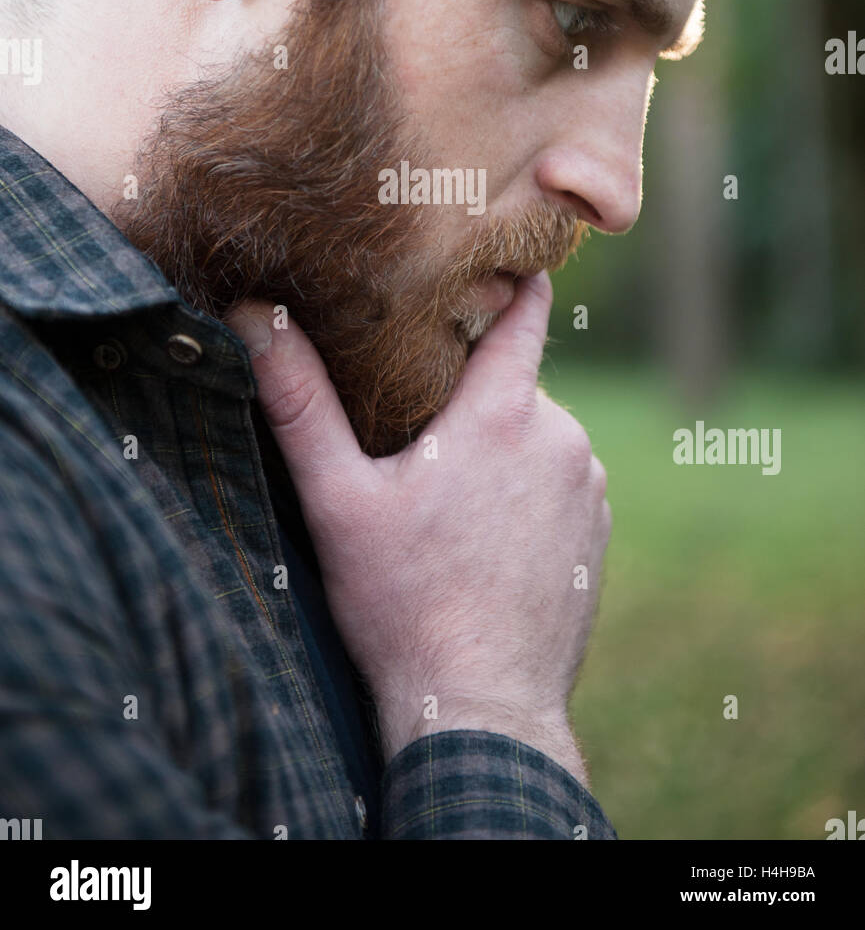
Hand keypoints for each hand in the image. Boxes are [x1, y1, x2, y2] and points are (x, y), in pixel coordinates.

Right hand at [227, 272, 610, 775]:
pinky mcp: (599, 536)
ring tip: (446, 506)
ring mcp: (589, 490)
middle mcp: (562, 438)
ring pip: (538, 439)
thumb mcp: (337, 499)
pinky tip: (483, 543)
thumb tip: (252, 315)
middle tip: (417, 438)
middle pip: (515, 386)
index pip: (526, 311)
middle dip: (472, 399)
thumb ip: (299, 400)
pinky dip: (527, 497)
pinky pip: (560, 488)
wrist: (482, 710)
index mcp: (504, 413)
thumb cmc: (404, 604)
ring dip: (501, 453)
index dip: (512, 281)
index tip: (496, 259)